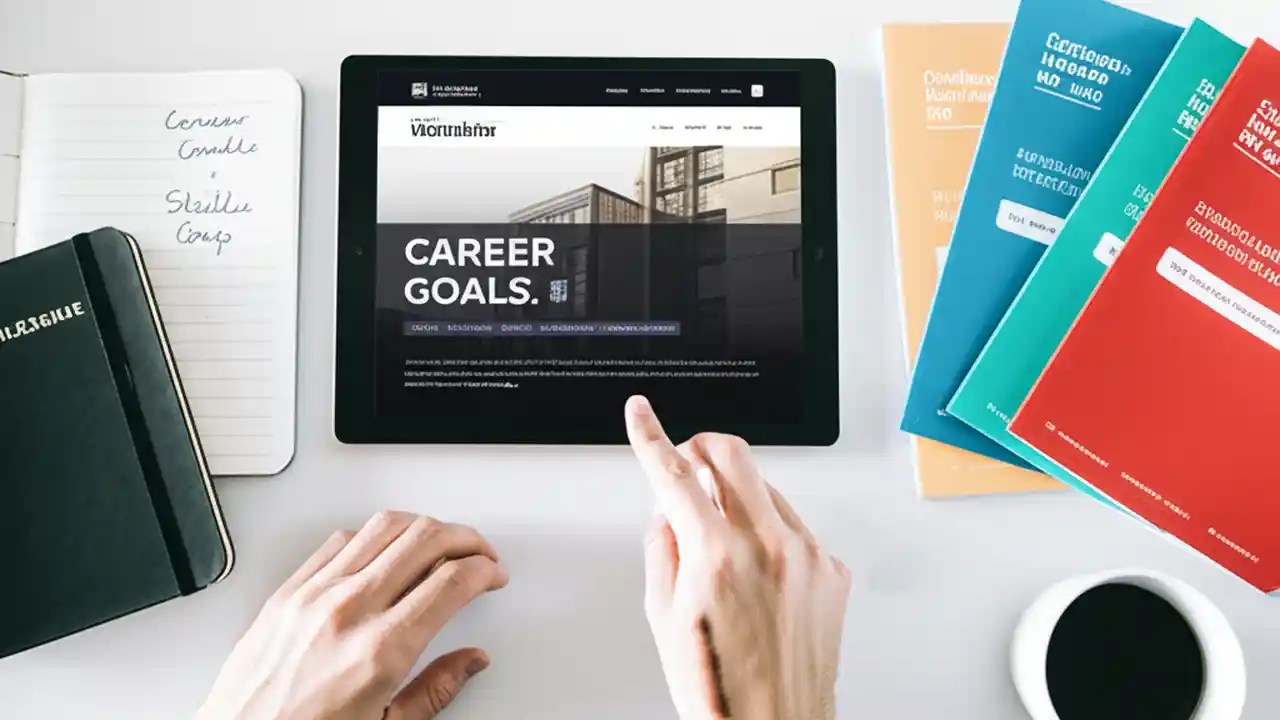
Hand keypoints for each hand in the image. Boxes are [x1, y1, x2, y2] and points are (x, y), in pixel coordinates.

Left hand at [197, 511, 508, 719]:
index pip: (451, 581)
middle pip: (424, 540)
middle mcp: (348, 613)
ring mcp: (313, 596)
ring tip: (439, 541)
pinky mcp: (287, 592)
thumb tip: (469, 661)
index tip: (492, 574)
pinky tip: (384, 548)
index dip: (484, 569)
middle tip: (479, 552)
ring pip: (383, 527)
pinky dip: (373, 535)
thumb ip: (434, 691)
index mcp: (380, 651)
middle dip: (465, 538)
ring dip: (423, 527)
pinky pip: (340, 540)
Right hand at [625, 396, 850, 719]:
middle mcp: (769, 545)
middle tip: (688, 460)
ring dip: (737, 494)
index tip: (642, 414)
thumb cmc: (718, 689)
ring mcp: (807, 555)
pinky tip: (757, 568)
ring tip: (722, 540)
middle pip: (733, 454)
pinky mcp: (830, 570)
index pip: (674, 473)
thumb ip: (662, 549)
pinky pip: (795, 526)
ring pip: (766, 487)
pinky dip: (770, 531)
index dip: (650, 436)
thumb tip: (667, 513)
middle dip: (702, 446)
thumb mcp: (664, 617)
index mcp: (717, 555)